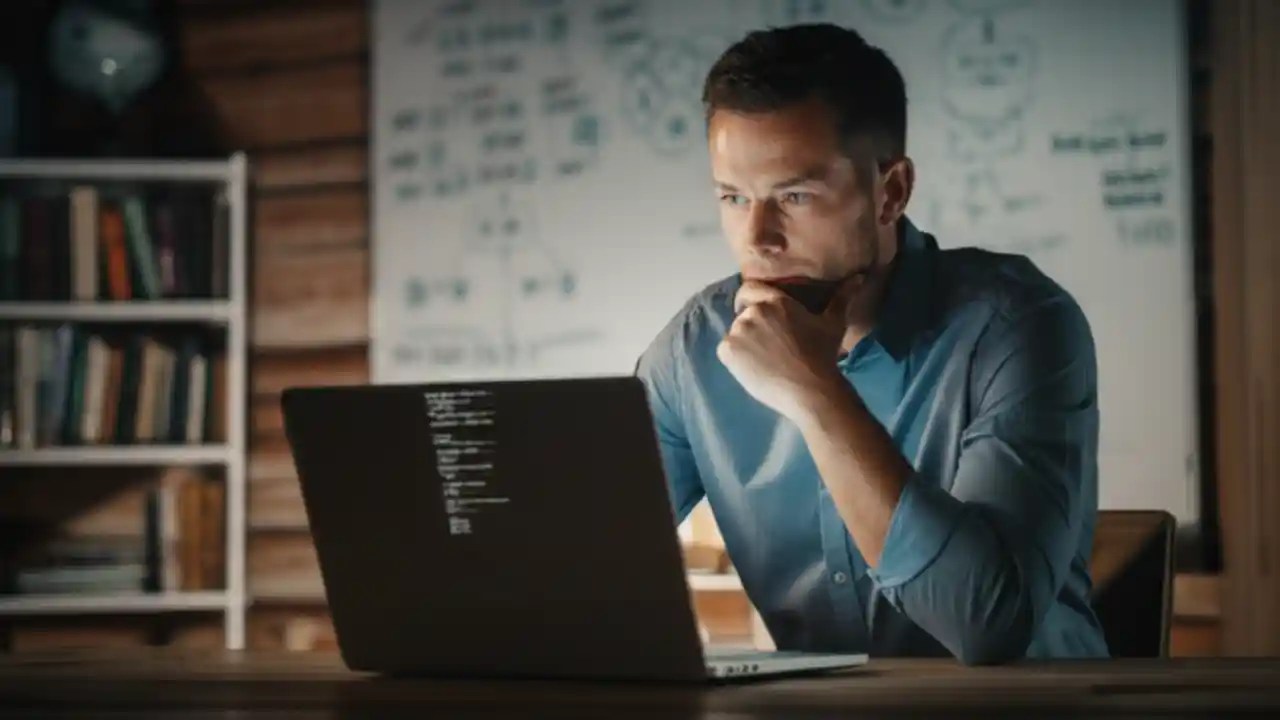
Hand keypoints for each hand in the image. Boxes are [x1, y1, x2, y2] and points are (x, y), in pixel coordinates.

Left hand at [717, 276, 862, 420]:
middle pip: (743, 313)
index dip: (751, 300)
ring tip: (764, 360)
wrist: (811, 389)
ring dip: (744, 342)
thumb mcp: (833, 323)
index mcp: (775, 301)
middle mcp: (753, 312)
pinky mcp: (727, 351)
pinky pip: (725, 350)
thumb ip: (842, 297)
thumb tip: (859, 277)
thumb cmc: (822, 355)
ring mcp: (738, 331)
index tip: (760, 316)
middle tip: (769, 346)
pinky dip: (736, 358)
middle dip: (752, 326)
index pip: (749, 289)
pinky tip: (754, 368)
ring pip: (734, 333)